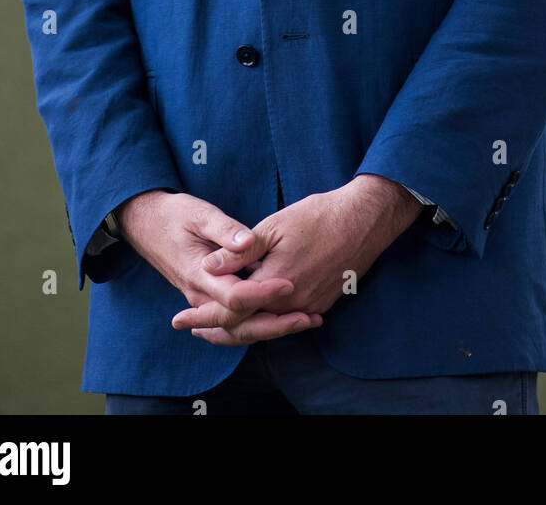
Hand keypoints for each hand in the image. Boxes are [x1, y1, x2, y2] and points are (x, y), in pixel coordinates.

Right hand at [116, 190, 321, 341]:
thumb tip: (248, 242)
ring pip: (239, 327)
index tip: (289, 284)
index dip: (264, 293)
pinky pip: (236, 320)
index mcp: (199, 275)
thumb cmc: (174, 215)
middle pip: (240, 323)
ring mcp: (204, 300)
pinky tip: (285, 319)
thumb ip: (225, 230)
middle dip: (276, 324)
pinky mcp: (210, 298)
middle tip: (309, 317)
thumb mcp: (199, 213)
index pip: (235, 296)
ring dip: (272, 327)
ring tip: (307, 320)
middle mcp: (200, 295)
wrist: (146, 224)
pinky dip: (260, 323)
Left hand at [171, 175, 422, 345]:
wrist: (364, 219)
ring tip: (217, 326)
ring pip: (268, 326)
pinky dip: (266, 320)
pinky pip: (288, 320)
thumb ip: (240, 251)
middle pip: (248, 329)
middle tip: (192, 328)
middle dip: (217, 329)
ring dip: (242, 327)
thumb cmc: (319, 216)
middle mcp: (292, 303)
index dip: (203, 317)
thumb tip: (208, 266)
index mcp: (275, 284)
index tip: (181, 320)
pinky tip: (255, 313)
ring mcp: (310, 306)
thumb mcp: (274, 226)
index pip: (231, 312)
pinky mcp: (323, 302)